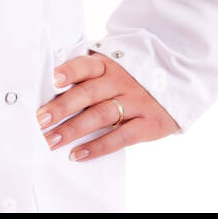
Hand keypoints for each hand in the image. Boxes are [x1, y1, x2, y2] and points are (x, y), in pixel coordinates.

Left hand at [36, 49, 180, 160]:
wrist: (176, 83)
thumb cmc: (132, 78)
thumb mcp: (114, 68)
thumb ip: (89, 75)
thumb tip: (53, 89)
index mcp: (109, 65)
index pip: (87, 65)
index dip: (70, 71)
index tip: (53, 80)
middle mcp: (122, 81)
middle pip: (88, 93)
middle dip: (62, 107)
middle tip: (41, 121)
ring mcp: (136, 102)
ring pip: (100, 116)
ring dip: (74, 129)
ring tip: (53, 141)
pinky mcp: (147, 124)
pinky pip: (119, 137)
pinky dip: (97, 147)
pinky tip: (78, 154)